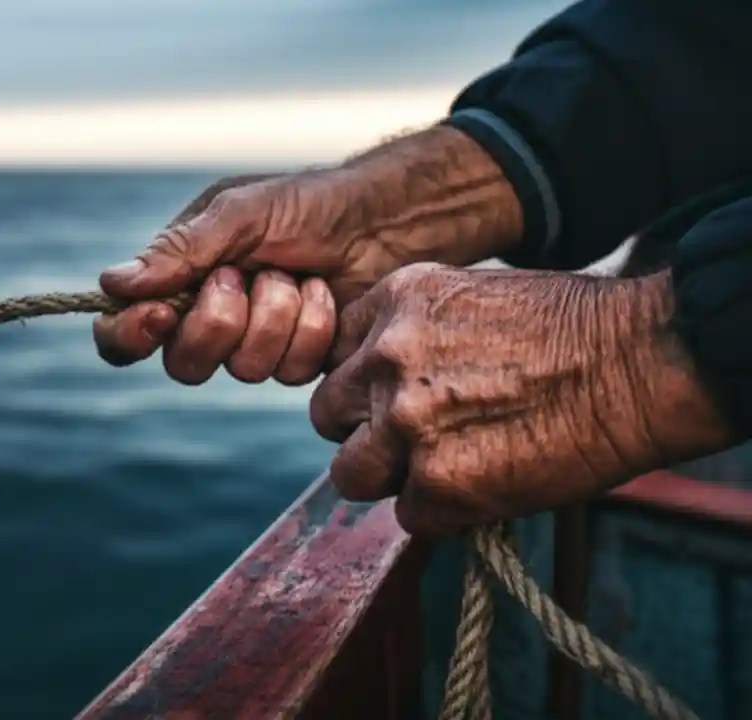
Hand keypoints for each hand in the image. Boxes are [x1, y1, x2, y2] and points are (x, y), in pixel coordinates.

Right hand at [94, 126, 523, 383]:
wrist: (387, 219)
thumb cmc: (309, 204)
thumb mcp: (240, 213)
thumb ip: (179, 251)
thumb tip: (111, 283)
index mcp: (180, 279)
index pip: (125, 331)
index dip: (130, 336)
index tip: (160, 316)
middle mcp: (210, 319)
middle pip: (182, 364)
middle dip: (217, 322)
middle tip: (244, 277)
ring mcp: (256, 344)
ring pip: (241, 369)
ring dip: (273, 315)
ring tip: (297, 275)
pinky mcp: (299, 361)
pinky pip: (289, 371)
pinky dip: (310, 327)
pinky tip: (324, 293)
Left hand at [309, 264, 731, 534]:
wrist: (640, 360)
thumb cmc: (573, 329)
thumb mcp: (472, 297)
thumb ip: (413, 334)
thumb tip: (383, 381)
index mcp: (393, 303)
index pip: (332, 356)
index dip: (361, 385)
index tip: (388, 398)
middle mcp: (386, 359)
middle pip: (328, 416)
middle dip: (364, 433)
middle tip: (415, 442)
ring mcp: (406, 423)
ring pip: (351, 475)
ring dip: (393, 480)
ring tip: (448, 471)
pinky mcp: (438, 482)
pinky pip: (411, 516)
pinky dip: (444, 514)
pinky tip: (487, 488)